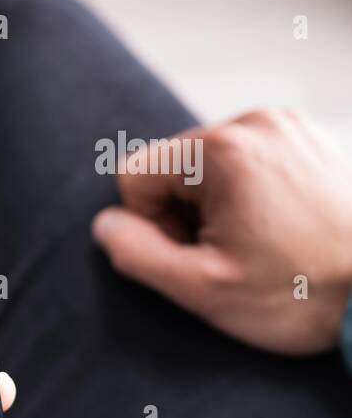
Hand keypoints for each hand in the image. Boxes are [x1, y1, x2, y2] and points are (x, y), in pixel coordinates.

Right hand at [92, 109, 351, 354]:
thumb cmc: (302, 294)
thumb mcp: (202, 288)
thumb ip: (135, 252)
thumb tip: (105, 225)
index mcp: (223, 149)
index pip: (135, 175)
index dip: (151, 224)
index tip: (199, 253)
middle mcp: (257, 123)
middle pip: (173, 168)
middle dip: (187, 214)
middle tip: (233, 256)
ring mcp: (290, 126)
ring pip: (209, 168)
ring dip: (219, 208)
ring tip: (263, 245)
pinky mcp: (312, 139)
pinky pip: (249, 164)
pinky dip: (252, 197)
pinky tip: (283, 231)